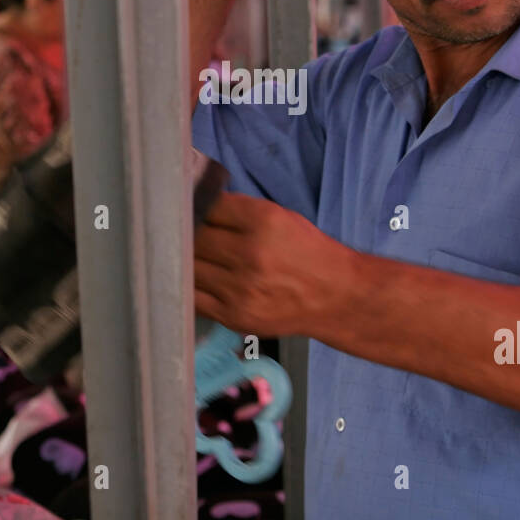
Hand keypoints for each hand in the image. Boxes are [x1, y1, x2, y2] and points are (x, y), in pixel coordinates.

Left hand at [194, 192, 351, 338]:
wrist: (335, 296)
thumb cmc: (307, 251)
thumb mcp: (280, 216)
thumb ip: (239, 210)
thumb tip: (197, 204)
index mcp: (262, 221)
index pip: (208, 206)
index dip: (195, 205)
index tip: (189, 207)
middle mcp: (249, 254)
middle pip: (194, 237)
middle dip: (188, 233)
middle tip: (184, 232)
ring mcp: (239, 288)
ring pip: (189, 267)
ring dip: (187, 260)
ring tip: (191, 256)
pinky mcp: (234, 315)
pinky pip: (194, 297)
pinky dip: (190, 286)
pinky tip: (195, 278)